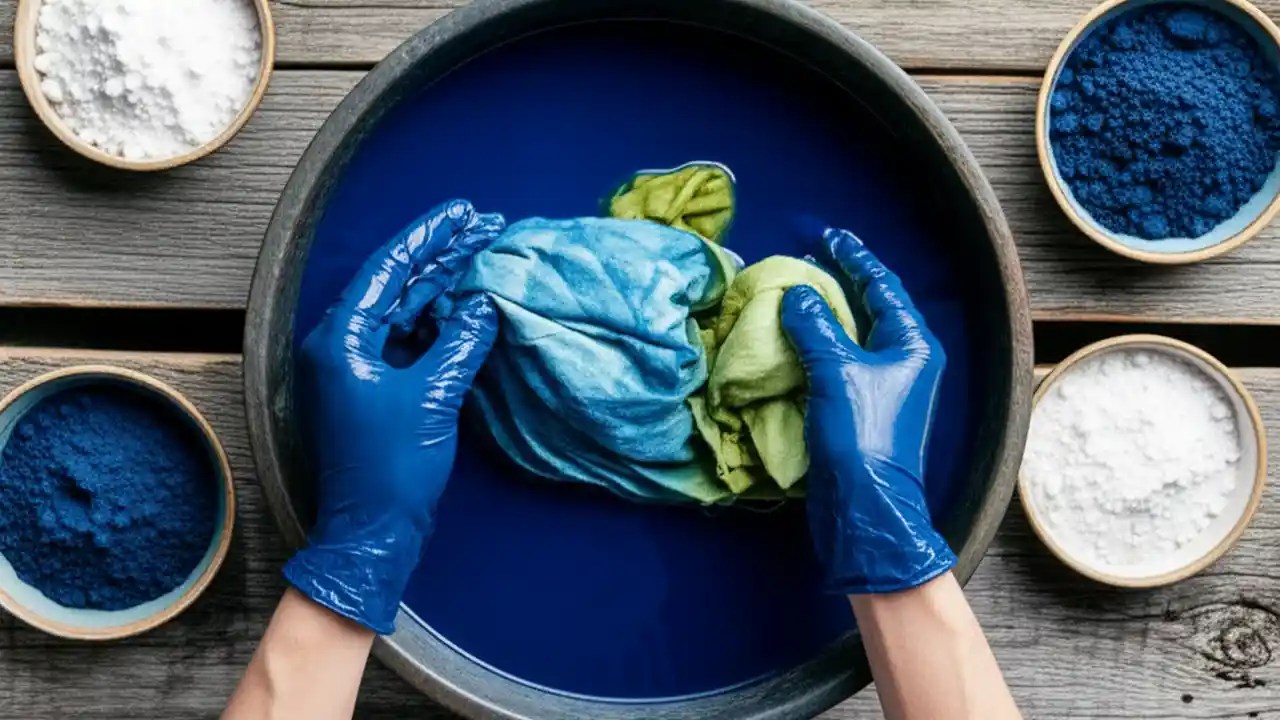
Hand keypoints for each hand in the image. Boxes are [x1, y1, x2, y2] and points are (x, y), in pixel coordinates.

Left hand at [284, 200, 503, 633]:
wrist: (374, 532)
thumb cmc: (392, 469)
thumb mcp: (432, 397)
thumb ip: (459, 343)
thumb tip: (482, 306)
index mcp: (341, 339)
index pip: (388, 268)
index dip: (428, 236)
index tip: (463, 211)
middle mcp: (343, 345)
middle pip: (397, 283)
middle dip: (442, 254)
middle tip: (485, 226)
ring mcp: (359, 367)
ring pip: (405, 309)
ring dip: (444, 284)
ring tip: (484, 253)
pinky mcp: (378, 388)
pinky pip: (410, 340)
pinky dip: (440, 321)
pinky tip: (471, 303)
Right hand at [781, 227, 955, 594]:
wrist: (865, 506)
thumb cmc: (862, 435)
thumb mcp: (837, 371)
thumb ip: (815, 326)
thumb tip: (799, 293)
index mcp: (913, 345)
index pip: (884, 286)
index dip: (855, 258)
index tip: (830, 237)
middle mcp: (905, 362)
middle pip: (870, 309)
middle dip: (838, 284)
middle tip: (808, 260)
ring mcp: (884, 388)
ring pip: (851, 338)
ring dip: (822, 317)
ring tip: (794, 295)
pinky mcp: (860, 411)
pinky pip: (837, 364)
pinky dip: (814, 348)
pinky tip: (790, 341)